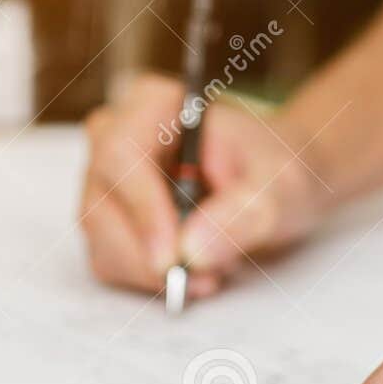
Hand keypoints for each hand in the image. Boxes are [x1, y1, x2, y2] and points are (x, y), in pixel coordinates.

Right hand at [79, 75, 326, 295]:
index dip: (142, 210)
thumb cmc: (277, 170)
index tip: (174, 256)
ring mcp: (107, 180)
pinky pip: (111, 261)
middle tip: (203, 279)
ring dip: (153, 273)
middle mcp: (117, 136)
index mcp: (153, 104)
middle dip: (149, 255)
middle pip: (101, 204)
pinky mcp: (109, 219)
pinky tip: (194, 272)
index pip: (122, 155)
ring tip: (211, 273)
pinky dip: (150, 280)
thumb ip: (243, 213)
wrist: (277, 185)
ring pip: (102, 240)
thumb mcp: (281, 187)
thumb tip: (193, 251)